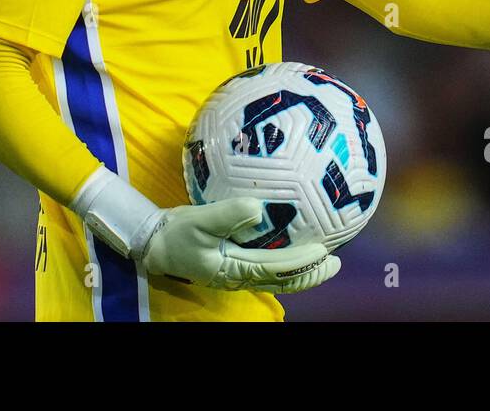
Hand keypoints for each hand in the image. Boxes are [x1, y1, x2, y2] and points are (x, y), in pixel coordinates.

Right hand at [136, 197, 339, 292]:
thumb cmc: (176, 232)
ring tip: (323, 259)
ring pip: (277, 277)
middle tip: (335, 263)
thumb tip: (258, 208)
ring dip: (301, 271)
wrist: (154, 243)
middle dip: (310, 274)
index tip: (323, 251)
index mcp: (234, 269)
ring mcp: (237, 273)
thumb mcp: (199, 221)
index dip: (302, 262)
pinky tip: (294, 246)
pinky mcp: (233, 264)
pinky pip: (266, 267)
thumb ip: (228, 215)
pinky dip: (286, 262)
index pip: (276, 268)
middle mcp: (240, 276)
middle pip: (283, 280)